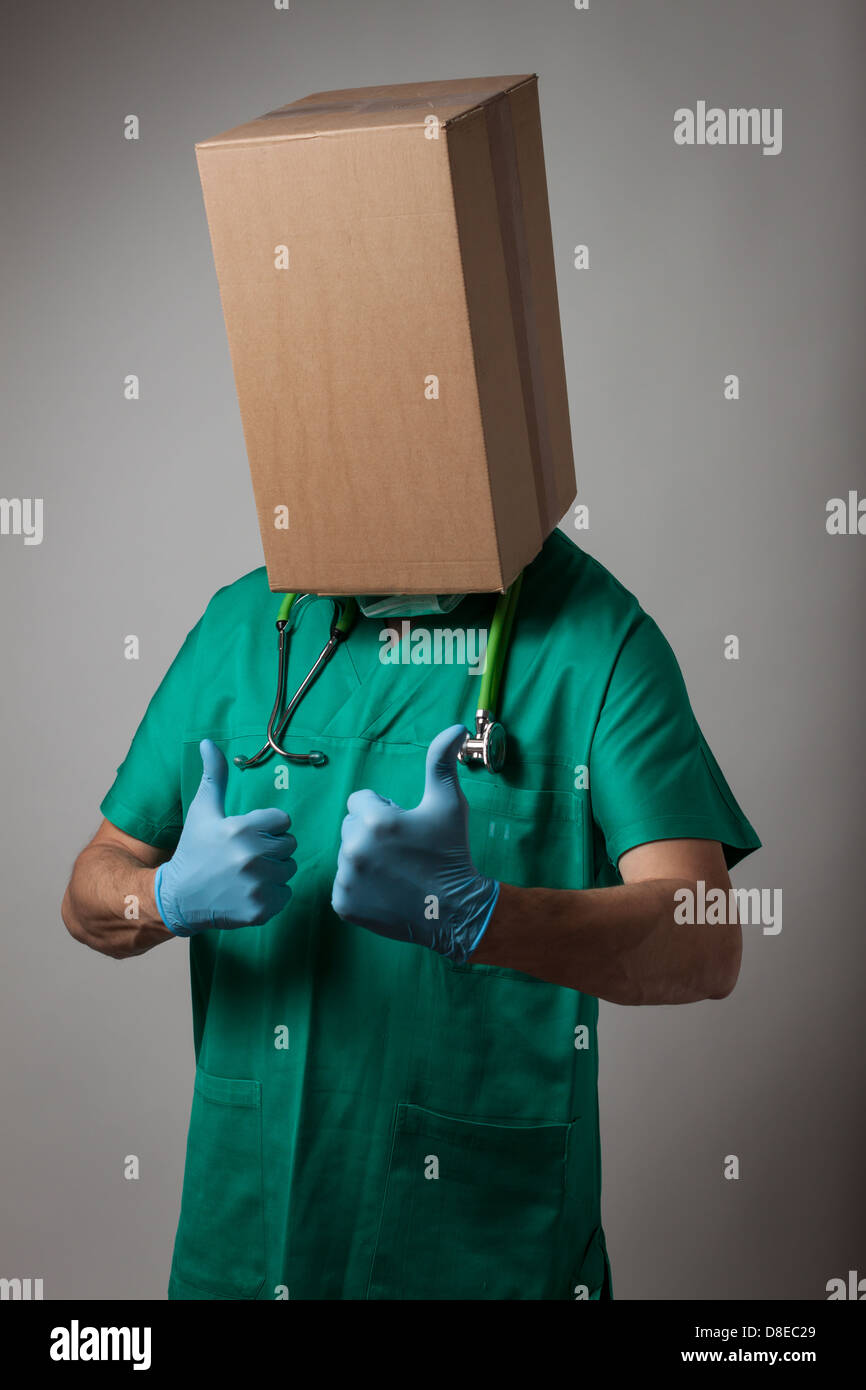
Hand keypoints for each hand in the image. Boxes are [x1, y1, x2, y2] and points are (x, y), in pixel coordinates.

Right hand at [154, 740, 296, 935]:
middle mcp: (251, 856)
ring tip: (246, 875)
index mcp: (241, 828)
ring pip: (289, 870)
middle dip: (272, 849)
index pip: (283, 821)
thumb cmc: (194, 849)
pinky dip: (272, 896)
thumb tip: (207, 742)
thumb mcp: (202, 810)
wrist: (178, 897)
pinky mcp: (261, 909)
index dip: (267, 827)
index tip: (246, 836)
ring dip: (273, 872)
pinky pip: (285, 895)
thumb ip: (214, 776)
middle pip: (289, 845)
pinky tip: (248, 893)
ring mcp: (257, 885)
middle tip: (245, 857)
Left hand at [331, 725, 498, 963]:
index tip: (404, 827)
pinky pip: (343, 885)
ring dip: (365, 859)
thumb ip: (442, 763)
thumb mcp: (448, 804)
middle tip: (402, 851)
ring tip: (395, 872)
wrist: (455, 911)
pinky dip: (360, 888)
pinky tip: (385, 891)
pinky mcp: (344, 904)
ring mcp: (347, 879)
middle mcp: (354, 849)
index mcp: (375, 820)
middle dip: (371, 834)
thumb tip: (455, 728)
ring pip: (346, 856)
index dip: (383, 811)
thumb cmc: (452, 853)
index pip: (359, 801)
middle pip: (350, 827)